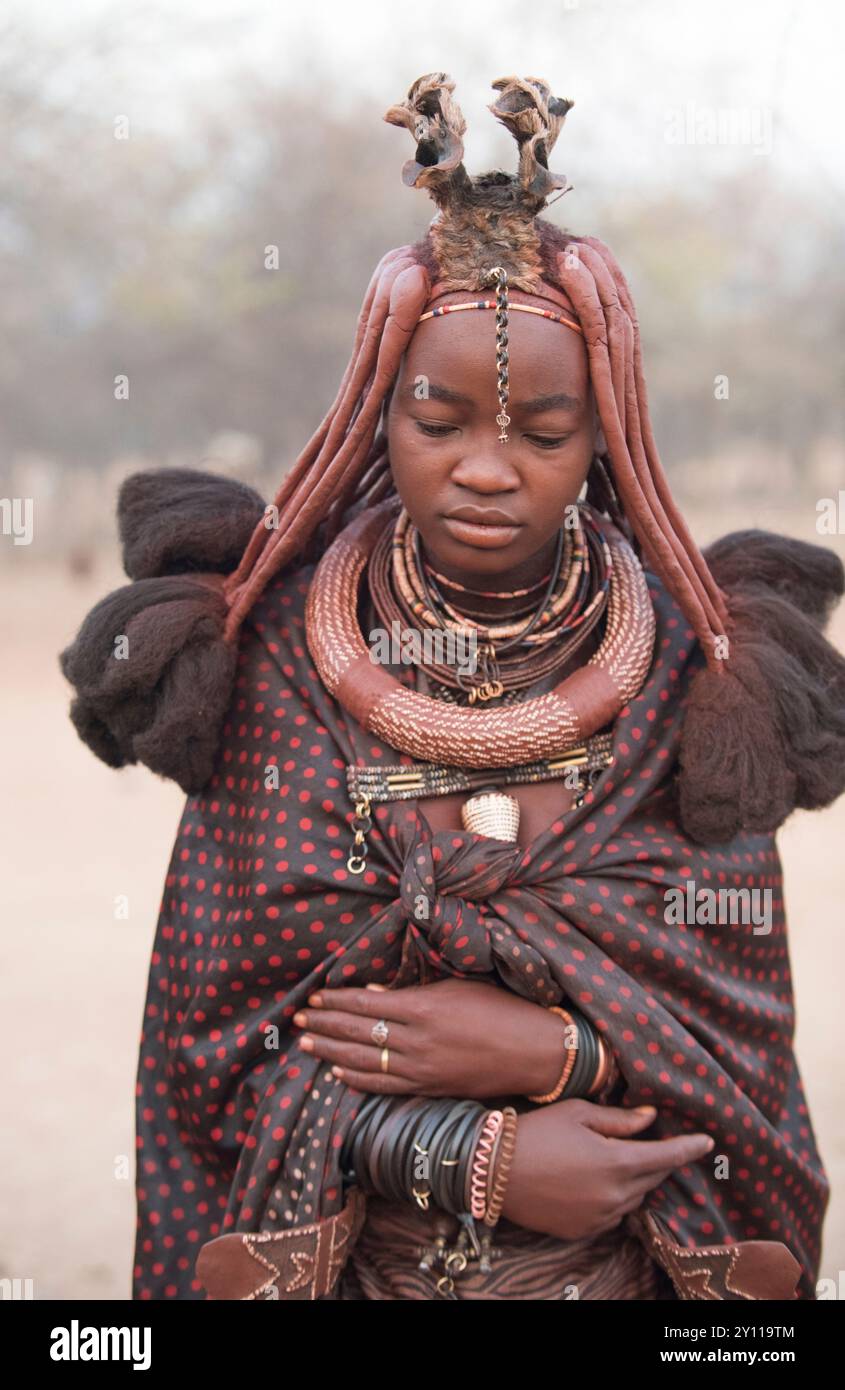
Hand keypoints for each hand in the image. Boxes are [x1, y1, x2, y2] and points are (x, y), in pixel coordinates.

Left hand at [291, 977, 570, 1097]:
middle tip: (299, 1019)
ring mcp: (421, 1069)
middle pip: (358, 1032)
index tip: (315, 996)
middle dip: (325, 1024)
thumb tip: (374, 991)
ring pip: (364, 1061)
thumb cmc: (499, 1009)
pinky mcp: (429, 1088)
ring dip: (332, 1052)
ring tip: (307, 1044)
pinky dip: (358, 1079)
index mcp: (423, 1007)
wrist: (533, 1052)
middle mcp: (417, 1040)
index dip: (337, 1001)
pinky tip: (339, 1073)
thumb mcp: (456, 988)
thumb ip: (413, 991)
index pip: (366, 1004)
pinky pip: (384, 1086)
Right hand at [500, 1099, 715, 1240]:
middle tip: (655, 1144)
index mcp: (618, 1163)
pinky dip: (614, 1198)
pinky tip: (594, 1181)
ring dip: (635, 1181)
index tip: (708, 1143)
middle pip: (652, 1179)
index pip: (667, 1157)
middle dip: (658, 1161)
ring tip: (617, 1160)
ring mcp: (599, 1218)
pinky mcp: (583, 1231)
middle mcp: (615, 1196)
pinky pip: (612, 1214)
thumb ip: (620, 1119)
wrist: (494, 1170)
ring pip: (634, 1199)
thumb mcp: (579, 1113)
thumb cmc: (537, 1131)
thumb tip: (651, 1118)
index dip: (689, 1148)